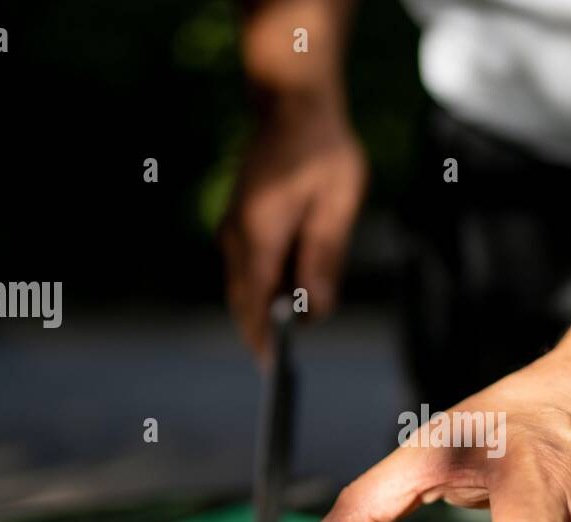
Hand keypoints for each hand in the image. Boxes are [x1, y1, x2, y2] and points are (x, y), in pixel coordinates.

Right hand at [219, 103, 366, 357]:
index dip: (262, 338)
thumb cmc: (323, 152)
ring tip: (286, 325)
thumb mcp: (337, 206)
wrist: (292, 105)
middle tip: (278, 360)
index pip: (255, 302)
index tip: (271, 368)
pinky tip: (284, 288)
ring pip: (241, 284)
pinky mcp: (237, 220)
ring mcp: (232, 226)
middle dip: (260, 328)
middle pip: (242, 299)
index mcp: (260, 235)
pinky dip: (259, 284)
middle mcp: (237, 235)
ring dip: (261, 306)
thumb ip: (325, 259)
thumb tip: (313, 310)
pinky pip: (244, 265)